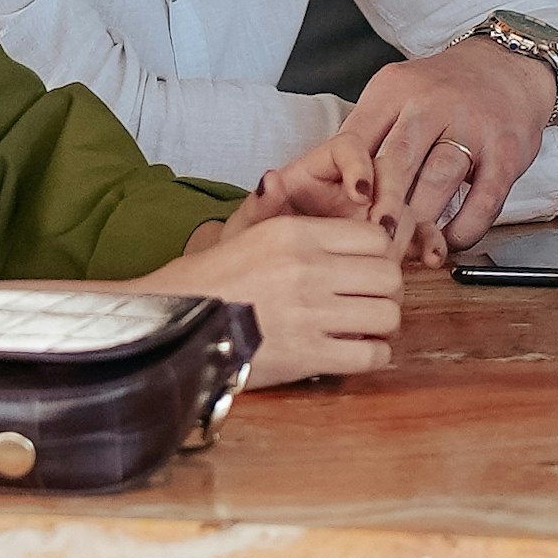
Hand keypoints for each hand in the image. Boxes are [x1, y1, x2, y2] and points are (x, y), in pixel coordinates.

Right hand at [190, 196, 406, 385]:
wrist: (169, 324)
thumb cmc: (209, 282)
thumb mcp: (249, 234)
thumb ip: (293, 223)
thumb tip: (307, 199)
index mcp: (295, 234)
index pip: (375, 238)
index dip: (380, 257)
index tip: (369, 271)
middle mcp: (307, 269)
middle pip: (389, 277)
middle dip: (387, 293)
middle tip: (371, 303)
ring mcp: (309, 313)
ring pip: (386, 316)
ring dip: (381, 326)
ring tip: (363, 330)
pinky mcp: (307, 355)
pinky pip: (370, 356)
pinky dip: (371, 357)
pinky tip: (354, 354)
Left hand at [321, 34, 555, 258]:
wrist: (507, 67)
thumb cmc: (441, 93)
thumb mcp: (395, 95)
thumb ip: (365, 135)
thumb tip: (321, 186)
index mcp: (394, 91)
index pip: (362, 136)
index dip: (351, 178)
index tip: (344, 212)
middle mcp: (433, 104)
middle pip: (400, 158)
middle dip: (384, 204)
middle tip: (374, 238)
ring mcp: (473, 127)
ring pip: (441, 177)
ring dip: (423, 220)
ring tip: (408, 249)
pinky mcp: (508, 152)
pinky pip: (486, 197)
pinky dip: (466, 226)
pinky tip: (451, 240)